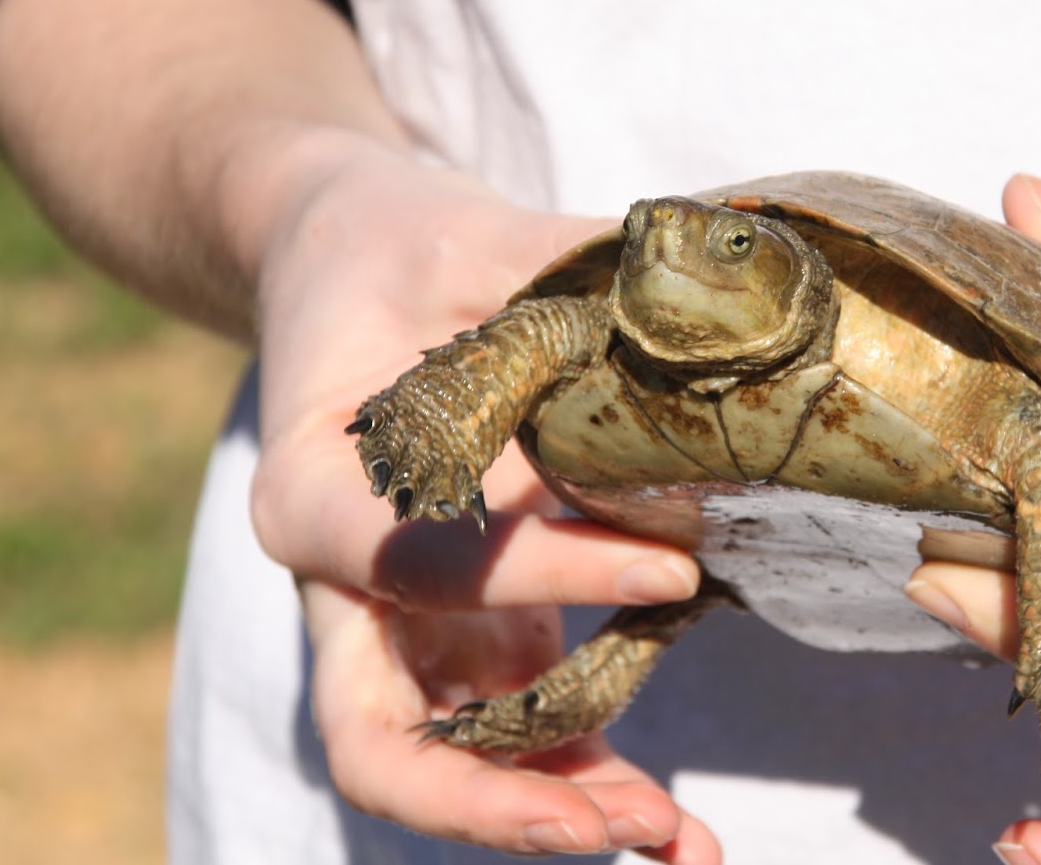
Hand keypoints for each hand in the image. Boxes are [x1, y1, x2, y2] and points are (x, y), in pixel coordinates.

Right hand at [247, 137, 718, 860]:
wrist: (353, 266)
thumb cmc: (402, 248)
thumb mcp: (471, 236)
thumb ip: (567, 265)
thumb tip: (728, 270)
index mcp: (312, 484)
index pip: (412, 560)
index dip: (537, 574)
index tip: (672, 565)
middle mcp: (339, 581)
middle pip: (378, 737)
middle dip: (494, 794)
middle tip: (623, 820)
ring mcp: (399, 620)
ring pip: (441, 759)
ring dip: (547, 807)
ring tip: (677, 841)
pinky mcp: (462, 626)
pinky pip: (504, 723)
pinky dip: (575, 771)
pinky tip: (669, 814)